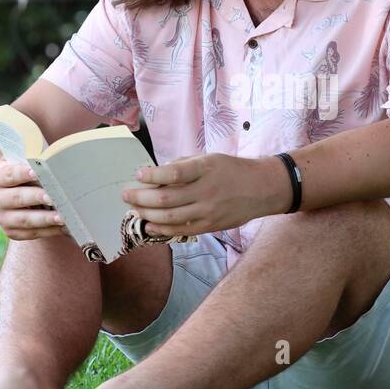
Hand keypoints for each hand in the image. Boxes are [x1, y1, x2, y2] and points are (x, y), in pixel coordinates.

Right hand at [0, 158, 63, 240]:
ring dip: (45, 219)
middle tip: (53, 197)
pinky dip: (49, 230)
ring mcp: (3, 218)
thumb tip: (54, 161)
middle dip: (37, 197)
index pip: (9, 175)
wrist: (16, 192)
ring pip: (25, 220)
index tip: (36, 172)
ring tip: (63, 217)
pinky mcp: (12, 232)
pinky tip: (65, 227)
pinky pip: (32, 233)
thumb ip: (34, 160)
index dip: (22, 173)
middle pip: (18, 198)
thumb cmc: (26, 172)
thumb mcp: (24, 162)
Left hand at [121, 154, 292, 235]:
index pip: (173, 173)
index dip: (152, 175)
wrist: (262, 189)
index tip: (138, 174)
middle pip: (166, 199)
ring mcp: (208, 211)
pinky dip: (162, 229)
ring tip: (134, 211)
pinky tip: (150, 225)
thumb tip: (156, 174)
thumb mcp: (210, 158)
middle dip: (141, 198)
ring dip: (147, 215)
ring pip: (170, 218)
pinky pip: (181, 230)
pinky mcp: (210, 226)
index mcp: (206, 168)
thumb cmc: (232, 170)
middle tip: (126, 195)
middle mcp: (206, 190)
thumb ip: (184, 165)